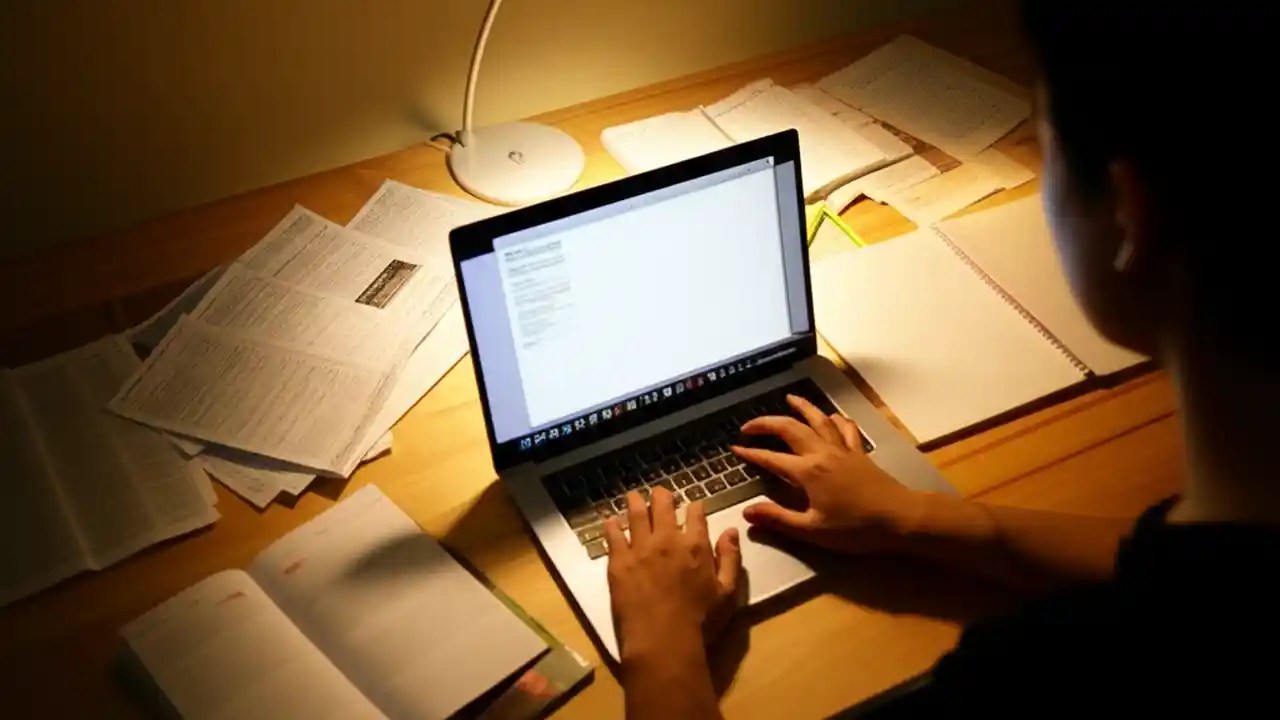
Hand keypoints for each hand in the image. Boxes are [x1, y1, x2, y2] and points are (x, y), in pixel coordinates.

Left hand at [603, 488, 742, 663]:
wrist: (662, 640)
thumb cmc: (700, 622)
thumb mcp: (727, 592)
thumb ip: (730, 558)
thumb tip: (731, 530)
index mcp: (696, 545)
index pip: (696, 514)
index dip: (695, 506)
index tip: (693, 504)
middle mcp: (667, 539)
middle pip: (663, 505)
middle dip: (662, 496)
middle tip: (659, 493)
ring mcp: (640, 548)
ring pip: (635, 514)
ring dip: (635, 502)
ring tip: (633, 496)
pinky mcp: (618, 562)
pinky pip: (613, 536)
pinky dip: (612, 525)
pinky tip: (610, 520)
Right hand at [731, 394, 924, 553]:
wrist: (899, 519)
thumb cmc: (855, 528)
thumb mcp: (812, 530)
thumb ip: (778, 519)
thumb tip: (747, 512)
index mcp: (807, 471)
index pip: (771, 458)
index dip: (751, 453)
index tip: (735, 449)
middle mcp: (822, 453)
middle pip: (790, 428)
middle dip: (766, 423)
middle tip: (749, 425)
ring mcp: (842, 449)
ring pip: (818, 419)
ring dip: (801, 407)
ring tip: (789, 399)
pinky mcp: (859, 452)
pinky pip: (844, 428)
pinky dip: (834, 418)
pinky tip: (830, 417)